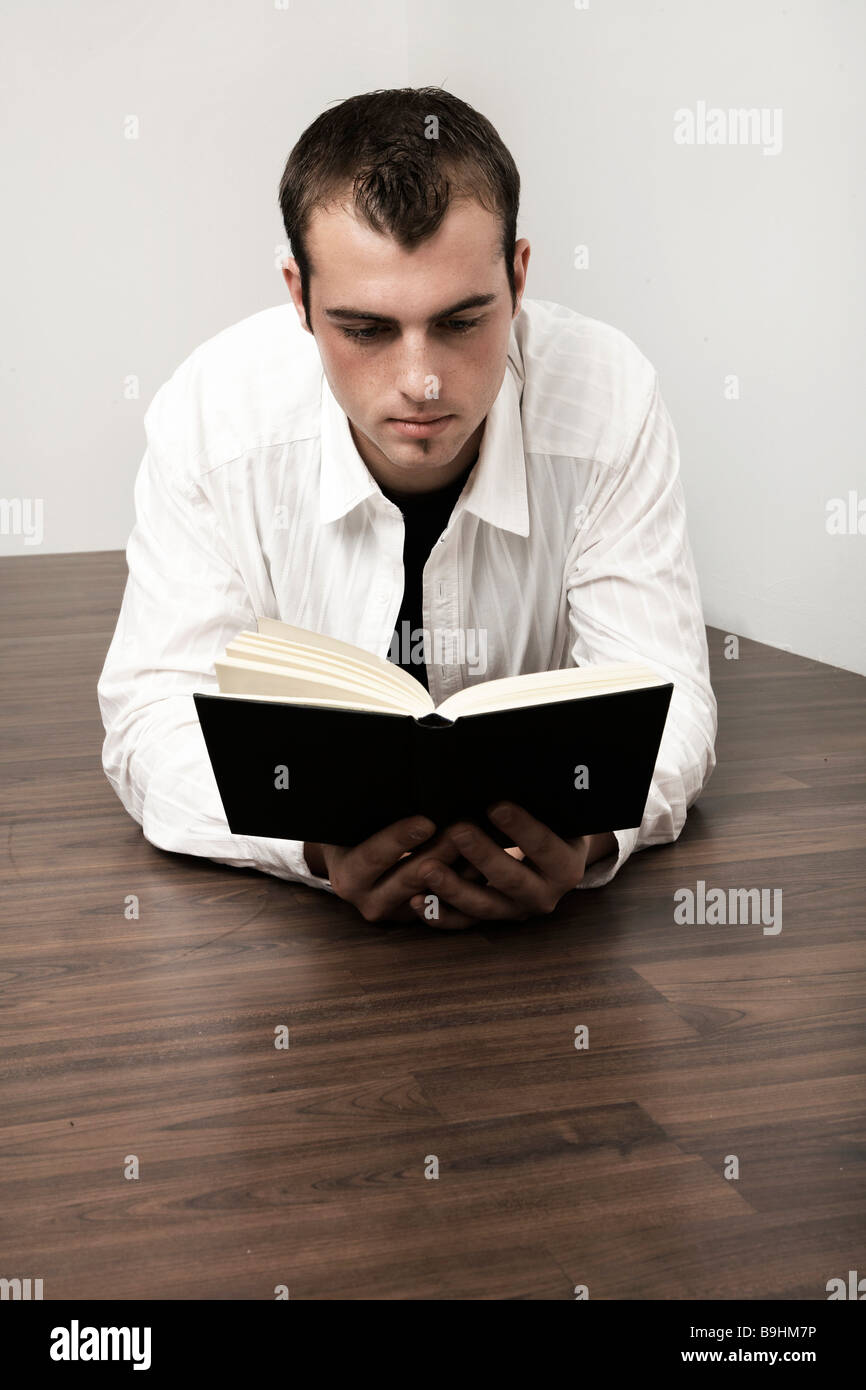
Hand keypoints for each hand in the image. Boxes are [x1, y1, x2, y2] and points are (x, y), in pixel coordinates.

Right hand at [305, 816, 485, 923]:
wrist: (356, 861)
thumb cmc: (355, 832)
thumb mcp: (353, 823)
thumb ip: (372, 815)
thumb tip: (400, 790)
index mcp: (349, 876)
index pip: (374, 856)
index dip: (399, 839)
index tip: (426, 822)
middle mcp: (370, 901)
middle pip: (409, 878)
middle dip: (439, 853)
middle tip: (463, 829)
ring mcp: (398, 913)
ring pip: (434, 895)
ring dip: (459, 870)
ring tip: (481, 844)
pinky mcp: (422, 918)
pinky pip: (449, 906)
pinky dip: (467, 884)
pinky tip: (484, 863)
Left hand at [407, 803, 617, 929]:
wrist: (555, 857)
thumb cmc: (550, 824)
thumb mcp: (553, 815)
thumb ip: (536, 804)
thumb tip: (507, 777)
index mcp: (565, 867)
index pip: (544, 847)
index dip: (521, 828)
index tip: (496, 806)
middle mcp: (544, 895)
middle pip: (511, 879)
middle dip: (482, 855)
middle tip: (457, 830)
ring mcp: (516, 911)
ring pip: (483, 906)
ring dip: (453, 888)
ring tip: (427, 868)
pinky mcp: (492, 920)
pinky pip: (463, 922)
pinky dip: (438, 914)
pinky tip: (415, 900)